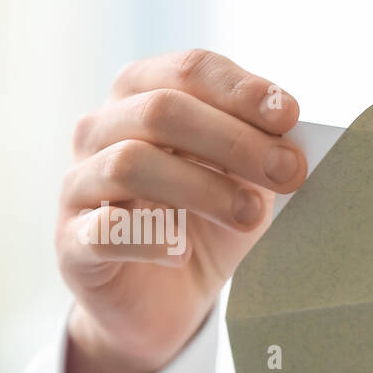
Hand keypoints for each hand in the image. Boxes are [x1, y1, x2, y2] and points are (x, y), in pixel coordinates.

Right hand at [56, 49, 307, 372]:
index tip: (291, 117)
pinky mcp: (73, 243)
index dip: (242, 90)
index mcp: (144, 97)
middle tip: (289, 173)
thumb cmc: (207, 226)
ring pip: (130, 162)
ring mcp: (81, 185)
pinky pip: (104, 231)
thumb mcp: (246, 182)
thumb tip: (299, 137)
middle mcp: (102, 130)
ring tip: (251, 214)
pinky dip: (150, 239)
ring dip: (202, 186)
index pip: (189, 70)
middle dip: (235, 140)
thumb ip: (265, 154)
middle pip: (161, 111)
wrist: (164, 301)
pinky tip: (182, 253)